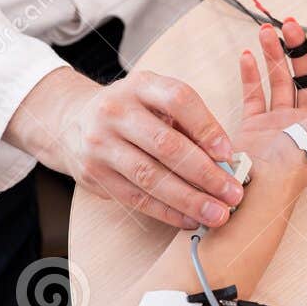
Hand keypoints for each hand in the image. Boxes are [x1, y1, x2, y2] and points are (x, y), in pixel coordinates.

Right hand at [9, 67, 243, 230]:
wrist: (73, 122)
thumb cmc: (132, 112)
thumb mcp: (154, 100)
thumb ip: (187, 122)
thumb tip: (227, 158)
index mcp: (140, 85)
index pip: (178, 100)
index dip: (207, 127)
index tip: (230, 153)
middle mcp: (116, 111)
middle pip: (166, 144)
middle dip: (204, 172)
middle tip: (233, 193)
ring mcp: (101, 144)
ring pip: (150, 177)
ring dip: (189, 199)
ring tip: (218, 214)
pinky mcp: (94, 174)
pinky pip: (136, 198)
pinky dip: (167, 211)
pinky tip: (190, 219)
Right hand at [232, 19, 306, 179]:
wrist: (265, 181)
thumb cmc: (302, 157)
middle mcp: (305, 120)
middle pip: (305, 74)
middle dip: (299, 47)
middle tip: (289, 26)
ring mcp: (278, 122)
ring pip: (278, 79)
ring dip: (274, 54)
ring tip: (265, 32)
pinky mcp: (254, 125)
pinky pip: (253, 94)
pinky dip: (250, 74)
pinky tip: (247, 56)